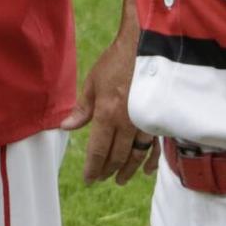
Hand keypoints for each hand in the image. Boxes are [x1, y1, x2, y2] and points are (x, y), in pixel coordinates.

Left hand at [61, 30, 156, 185]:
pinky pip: (155, 146)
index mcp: (107, 115)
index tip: (88, 179)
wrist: (147, 46)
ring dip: (126, 170)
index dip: (92, 168)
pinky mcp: (158, 118)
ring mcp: (145, 123)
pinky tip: (146, 169)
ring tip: (120, 180)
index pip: (97, 151)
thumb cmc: (117, 61)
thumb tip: (66, 127)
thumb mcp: (93, 81)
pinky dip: (150, 160)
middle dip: (106, 170)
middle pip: (116, 157)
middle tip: (100, 178)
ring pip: (135, 155)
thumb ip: (82, 109)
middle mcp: (127, 124)